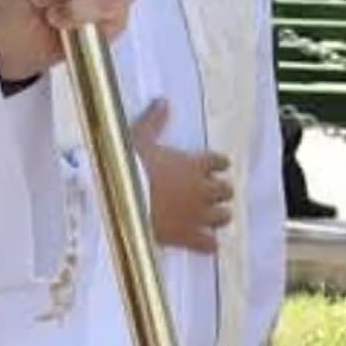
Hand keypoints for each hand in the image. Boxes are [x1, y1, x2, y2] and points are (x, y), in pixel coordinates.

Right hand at [133, 100, 233, 253]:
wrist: (119, 201)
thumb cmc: (127, 166)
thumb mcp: (137, 137)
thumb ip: (154, 121)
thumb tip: (163, 101)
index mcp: (193, 164)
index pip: (220, 161)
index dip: (218, 163)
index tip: (215, 165)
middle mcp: (202, 189)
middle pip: (226, 190)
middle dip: (220, 191)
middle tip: (210, 192)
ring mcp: (197, 215)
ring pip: (223, 216)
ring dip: (218, 215)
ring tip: (209, 216)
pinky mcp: (188, 237)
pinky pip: (210, 244)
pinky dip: (209, 243)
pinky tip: (203, 242)